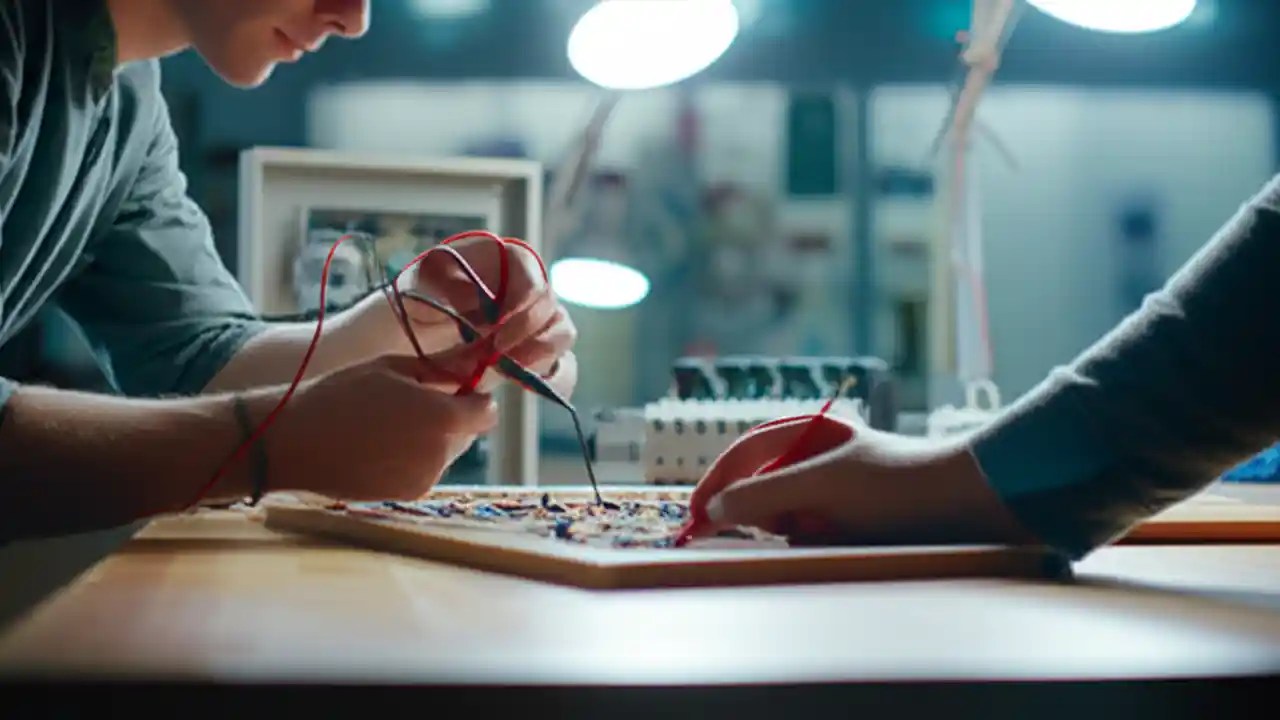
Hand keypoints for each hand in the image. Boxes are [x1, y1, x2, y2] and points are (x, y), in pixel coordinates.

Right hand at [256, 352, 498, 500]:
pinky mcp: (409, 495)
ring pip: (447, 453)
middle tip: (409, 406)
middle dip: (450, 419)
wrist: (295, 444)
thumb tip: (476, 358)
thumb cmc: (340, 396)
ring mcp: (426, 478)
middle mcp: (441, 453)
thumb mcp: (392, 369)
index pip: (486, 412)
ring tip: (387, 427)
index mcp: (441, 417)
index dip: (474, 400)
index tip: (454, 390)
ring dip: (432, 440)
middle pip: (468, 433)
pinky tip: (380, 448)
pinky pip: (426, 471)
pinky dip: (414, 459)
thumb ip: (442, 367)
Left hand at [403, 234, 577, 397]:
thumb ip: (442, 278)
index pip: (533, 276)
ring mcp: (538, 323)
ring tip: (508, 369)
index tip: (496, 324)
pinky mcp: (538, 356)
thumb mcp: (421, 280)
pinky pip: (562, 369)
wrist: (414, 332)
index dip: (523, 301)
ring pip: (563, 334)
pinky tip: (522, 385)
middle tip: (496, 351)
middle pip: (552, 306)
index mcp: (508, 262)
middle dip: (527, 332)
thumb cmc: (419, 297)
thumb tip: (474, 293)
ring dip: (540, 354)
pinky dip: (551, 380)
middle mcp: (530, 290)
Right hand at [688, 417, 1035, 546]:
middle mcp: (819, 452)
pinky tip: (837, 540)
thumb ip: (763, 496)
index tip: (695, 516)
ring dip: (793, 526)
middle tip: (765, 531)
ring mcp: (836, 484)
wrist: (972, 503)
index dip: (716, 482)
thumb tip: (715, 509)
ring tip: (824, 531)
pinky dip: (815, 536)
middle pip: (761, 483)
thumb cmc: (899, 485)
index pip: (744, 452)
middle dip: (762, 509)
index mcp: (810, 430)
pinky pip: (813, 526)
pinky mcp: (853, 512)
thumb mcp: (824, 487)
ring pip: (786, 511)